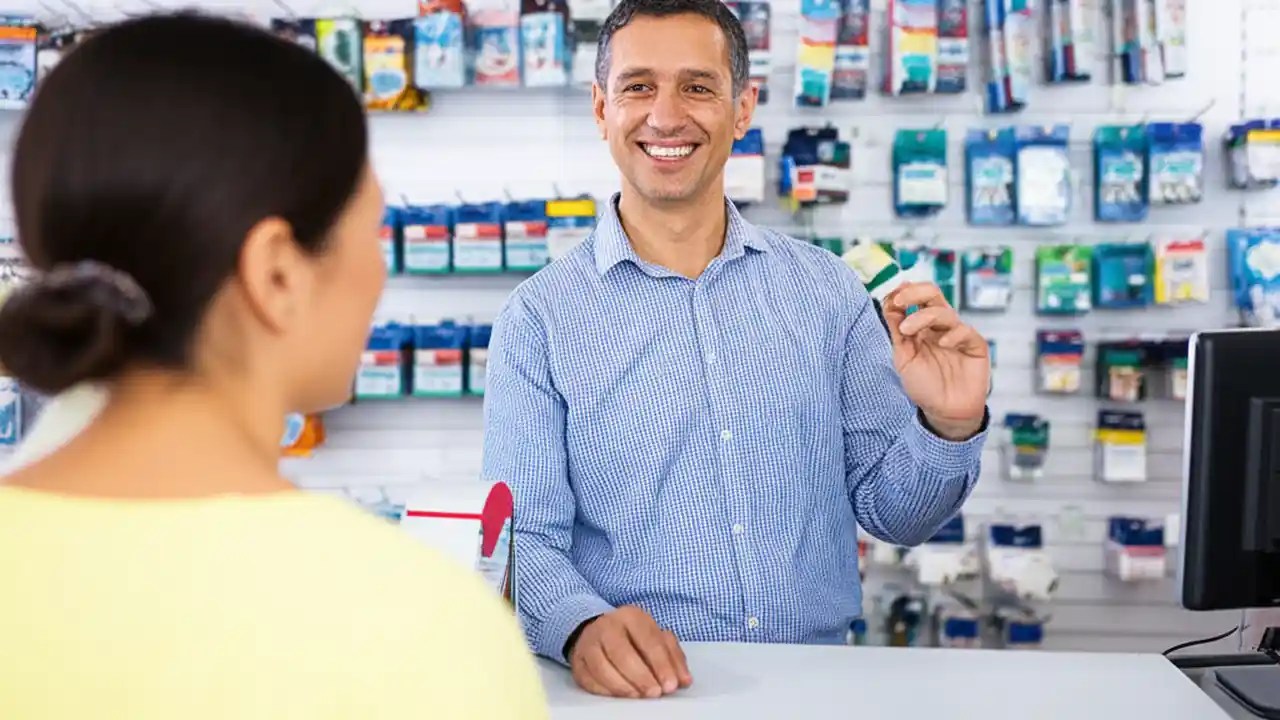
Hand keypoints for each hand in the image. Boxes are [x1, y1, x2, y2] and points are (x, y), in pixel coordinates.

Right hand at [568, 606, 692, 698]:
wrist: (597, 631)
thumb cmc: (633, 638)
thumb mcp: (656, 638)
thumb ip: (673, 657)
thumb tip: (684, 680)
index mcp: (631, 616)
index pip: (648, 640)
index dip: (661, 664)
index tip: (671, 685)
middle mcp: (607, 625)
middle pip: (622, 654)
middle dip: (641, 677)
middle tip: (654, 693)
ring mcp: (589, 642)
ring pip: (602, 667)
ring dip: (622, 686)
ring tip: (637, 696)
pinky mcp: (577, 661)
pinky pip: (588, 679)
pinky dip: (605, 690)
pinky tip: (620, 695)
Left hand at [882, 282, 989, 439]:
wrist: (944, 412)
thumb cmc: (924, 385)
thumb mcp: (903, 358)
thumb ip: (897, 332)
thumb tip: (888, 303)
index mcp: (922, 326)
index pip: (914, 299)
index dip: (902, 294)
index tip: (890, 299)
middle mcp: (939, 326)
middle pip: (932, 295)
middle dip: (915, 292)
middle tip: (900, 300)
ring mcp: (958, 334)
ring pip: (944, 312)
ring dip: (923, 316)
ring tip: (907, 330)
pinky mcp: (975, 346)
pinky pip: (965, 332)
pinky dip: (953, 334)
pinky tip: (943, 344)